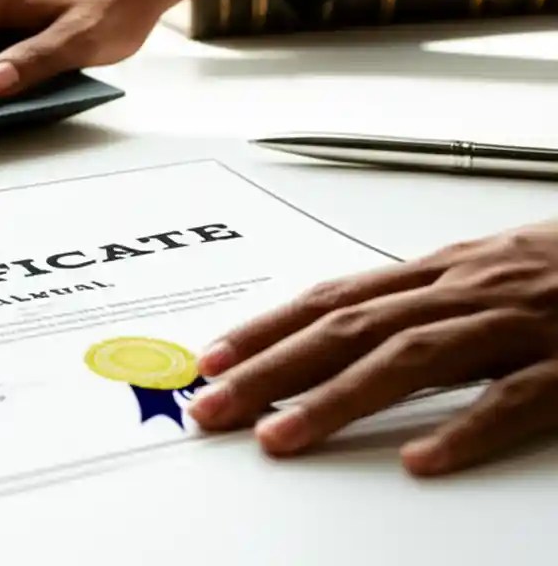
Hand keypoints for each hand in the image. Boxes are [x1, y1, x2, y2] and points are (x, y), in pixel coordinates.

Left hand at [188, 221, 557, 475]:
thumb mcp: (483, 271)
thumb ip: (415, 298)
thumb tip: (335, 323)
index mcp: (441, 271)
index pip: (332, 299)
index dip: (267, 330)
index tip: (212, 360)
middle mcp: (466, 291)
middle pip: (349, 329)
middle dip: (272, 371)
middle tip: (212, 408)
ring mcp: (519, 326)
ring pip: (412, 360)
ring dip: (338, 401)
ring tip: (282, 440)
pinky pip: (516, 400)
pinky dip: (467, 430)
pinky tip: (422, 461)